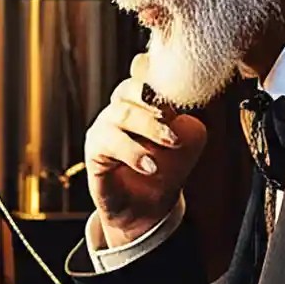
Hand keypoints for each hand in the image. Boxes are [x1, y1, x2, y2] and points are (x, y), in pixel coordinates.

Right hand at [86, 54, 206, 245]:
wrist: (146, 210)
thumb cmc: (165, 171)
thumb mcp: (187, 147)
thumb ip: (189, 128)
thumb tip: (181, 119)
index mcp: (142, 102)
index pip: (144, 73)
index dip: (156, 74)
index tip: (176, 87)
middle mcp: (120, 109)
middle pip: (131, 88)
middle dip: (155, 100)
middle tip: (173, 117)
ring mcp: (105, 128)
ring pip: (122, 114)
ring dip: (150, 127)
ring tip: (171, 144)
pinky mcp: (95, 151)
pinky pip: (109, 143)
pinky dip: (133, 152)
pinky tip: (150, 166)